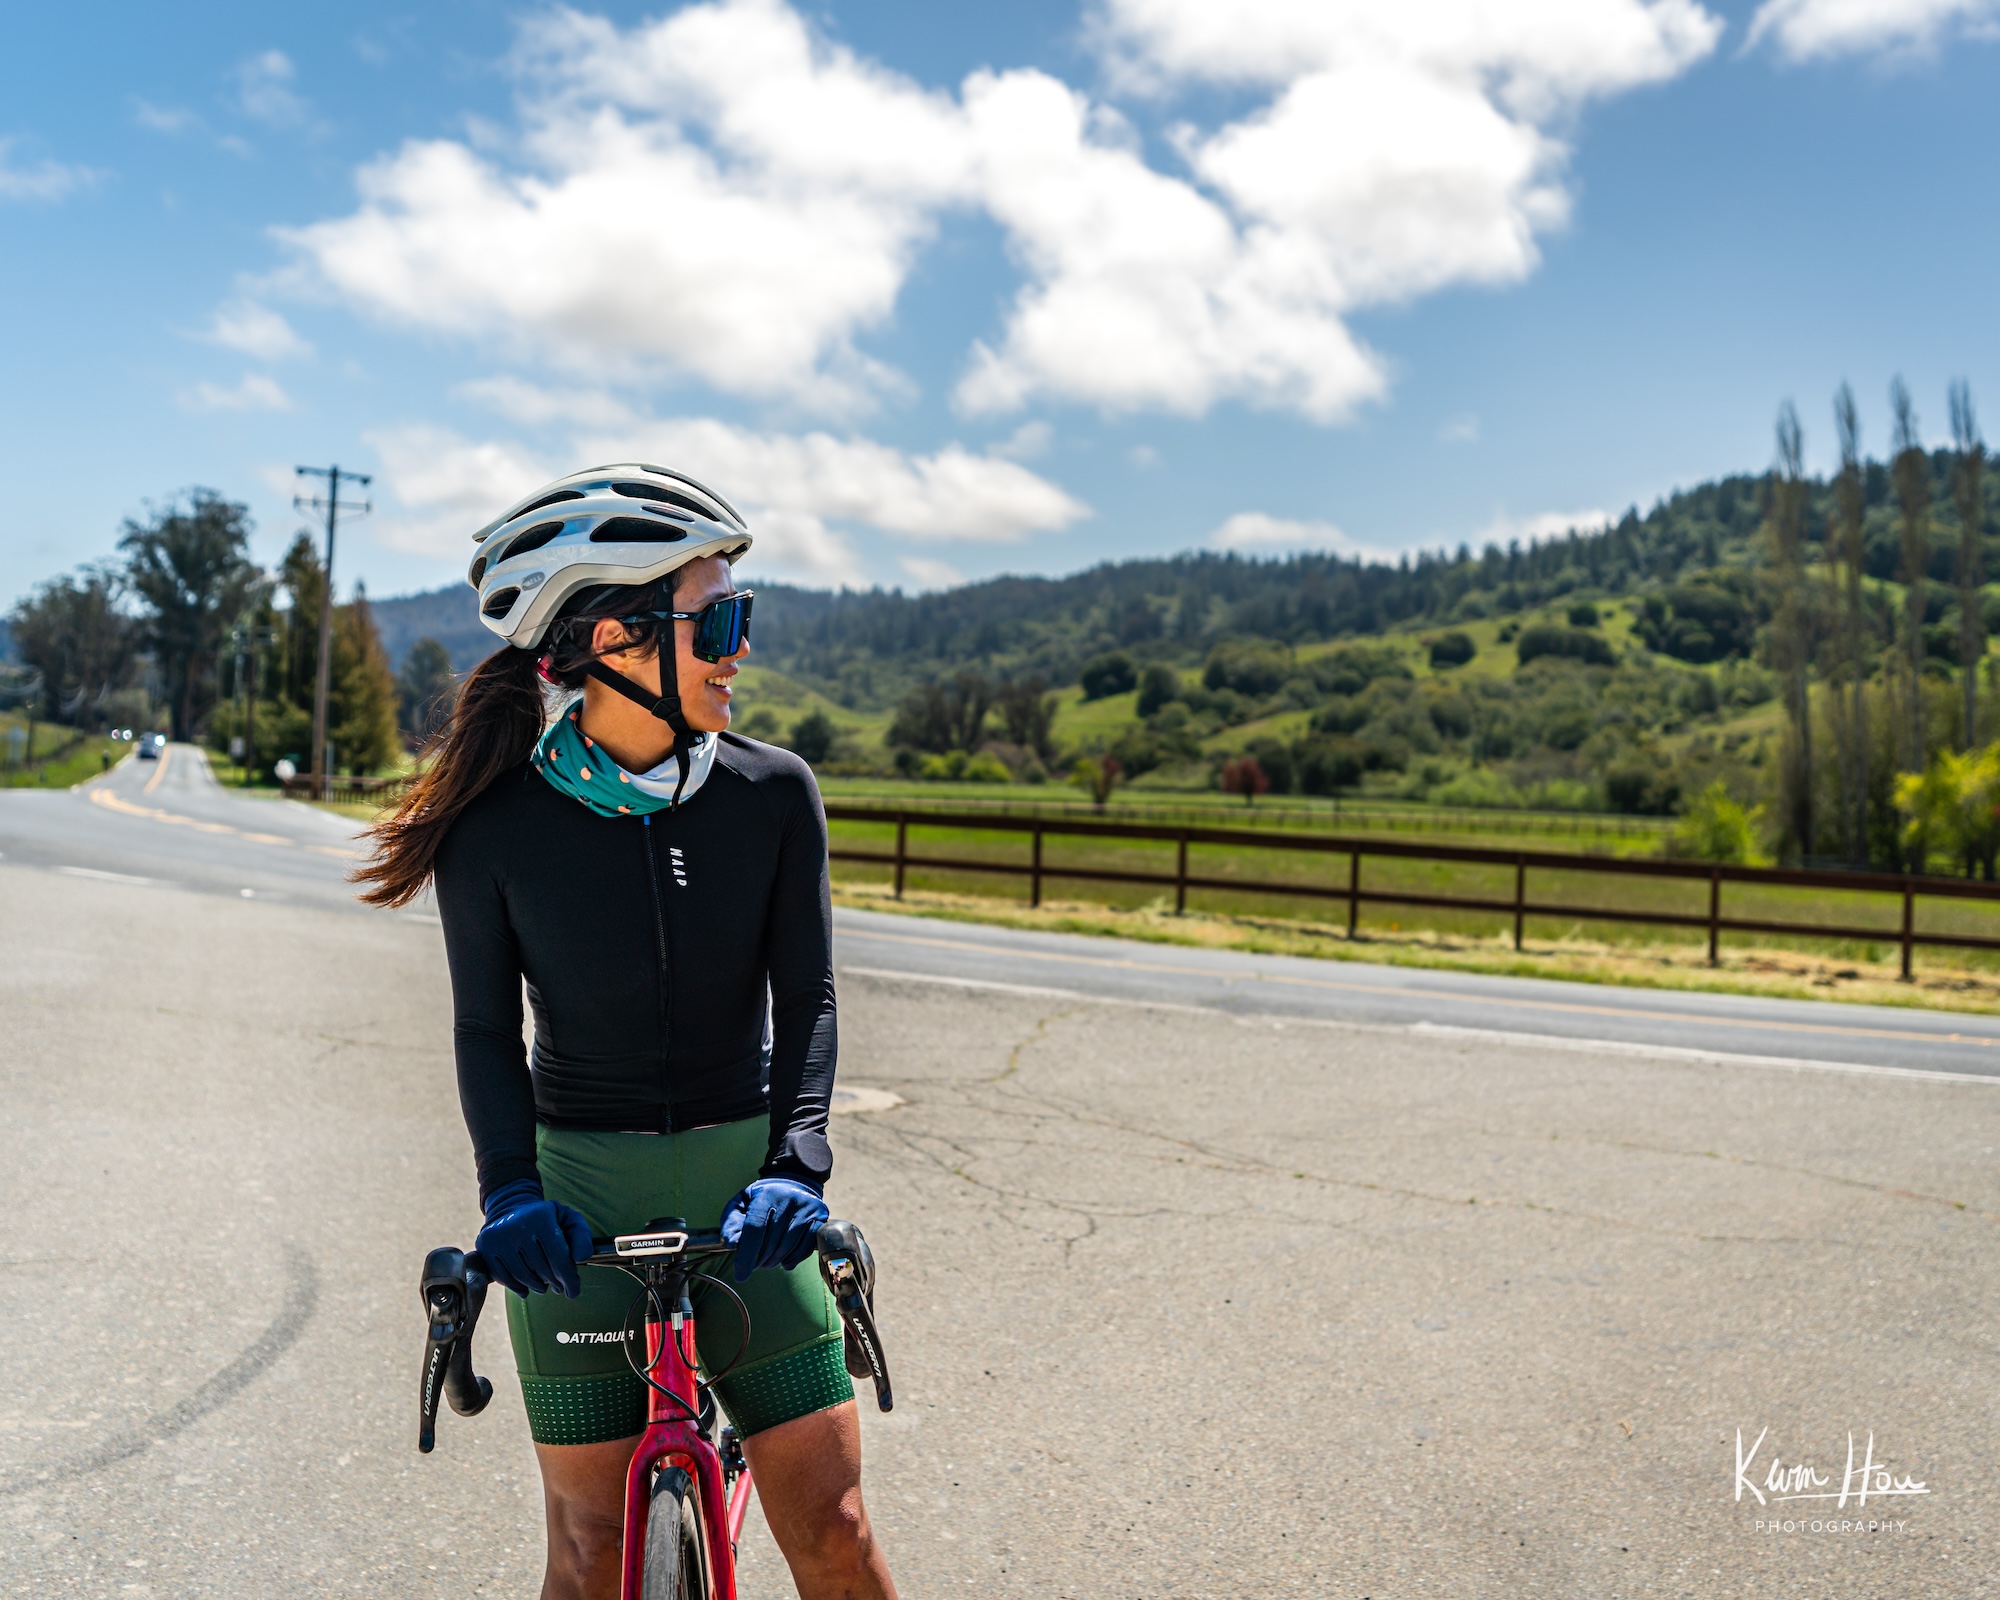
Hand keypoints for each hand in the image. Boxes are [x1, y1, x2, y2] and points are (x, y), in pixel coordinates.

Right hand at [475, 1181, 593, 1297]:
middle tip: (559, 1286)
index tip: (573, 1291)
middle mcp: (517, 1225)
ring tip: (544, 1285)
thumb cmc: (546, 1219)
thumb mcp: (569, 1219)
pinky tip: (526, 1289)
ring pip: (523, 1276)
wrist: (511, 1208)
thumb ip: (582, 1236)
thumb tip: (581, 1257)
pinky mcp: (485, 1247)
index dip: (569, 1278)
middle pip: (541, 1269)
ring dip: (537, 1286)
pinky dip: (517, 1287)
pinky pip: (503, 1278)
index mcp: (541, 1217)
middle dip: (555, 1282)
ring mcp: (498, 1237)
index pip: (558, 1257)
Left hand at [719, 1177, 827, 1281]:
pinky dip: (792, 1260)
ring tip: (766, 1262)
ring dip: (774, 1262)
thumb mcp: (741, 1202)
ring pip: (787, 1248)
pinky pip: (805, 1248)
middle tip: (753, 1265)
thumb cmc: (763, 1197)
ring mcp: (807, 1209)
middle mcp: (789, 1200)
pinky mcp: (820, 1218)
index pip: (755, 1229)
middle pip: (771, 1243)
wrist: (794, 1181)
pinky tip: (783, 1261)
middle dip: (758, 1261)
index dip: (746, 1255)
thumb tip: (731, 1244)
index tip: (740, 1275)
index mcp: (766, 1195)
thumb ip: (731, 1222)